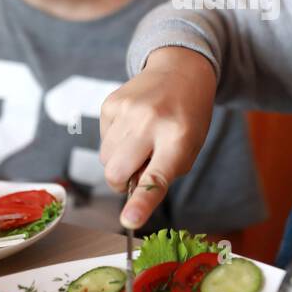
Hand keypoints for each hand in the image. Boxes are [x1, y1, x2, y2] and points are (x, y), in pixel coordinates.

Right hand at [99, 47, 216, 228]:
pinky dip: (115, 140)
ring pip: (105, 158)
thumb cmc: (187, 118)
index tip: (129, 220)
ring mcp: (127, 110)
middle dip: (120, 182)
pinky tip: (132, 126)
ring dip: (119, 159)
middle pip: (115, 172)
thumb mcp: (189, 148)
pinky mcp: (110, 103)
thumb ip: (163, 174)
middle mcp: (151, 122)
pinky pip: (102, 139)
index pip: (156, 177)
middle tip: (136, 171)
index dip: (141, 202)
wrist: (180, 71)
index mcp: (178, 138)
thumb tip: (129, 191)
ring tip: (140, 141)